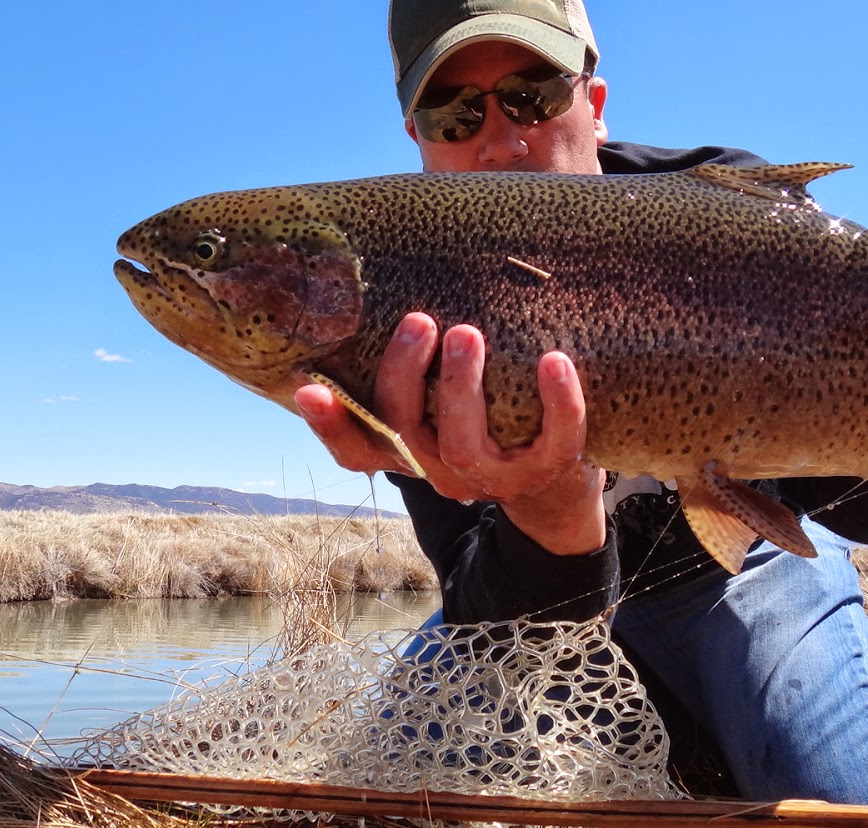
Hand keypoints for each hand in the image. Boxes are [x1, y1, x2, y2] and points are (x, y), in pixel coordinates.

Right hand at [297, 312, 606, 554]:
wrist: (553, 487)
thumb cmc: (486, 426)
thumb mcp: (440, 411)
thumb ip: (412, 378)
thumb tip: (374, 299)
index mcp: (410, 452)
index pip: (355, 450)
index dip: (330, 424)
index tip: (309, 385)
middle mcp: (441, 471)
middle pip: (403, 430)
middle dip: (404, 373)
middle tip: (420, 321)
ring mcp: (493, 478)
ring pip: (462, 444)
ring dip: (461, 385)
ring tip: (467, 332)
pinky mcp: (548, 470)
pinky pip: (555, 440)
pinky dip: (558, 401)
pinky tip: (553, 360)